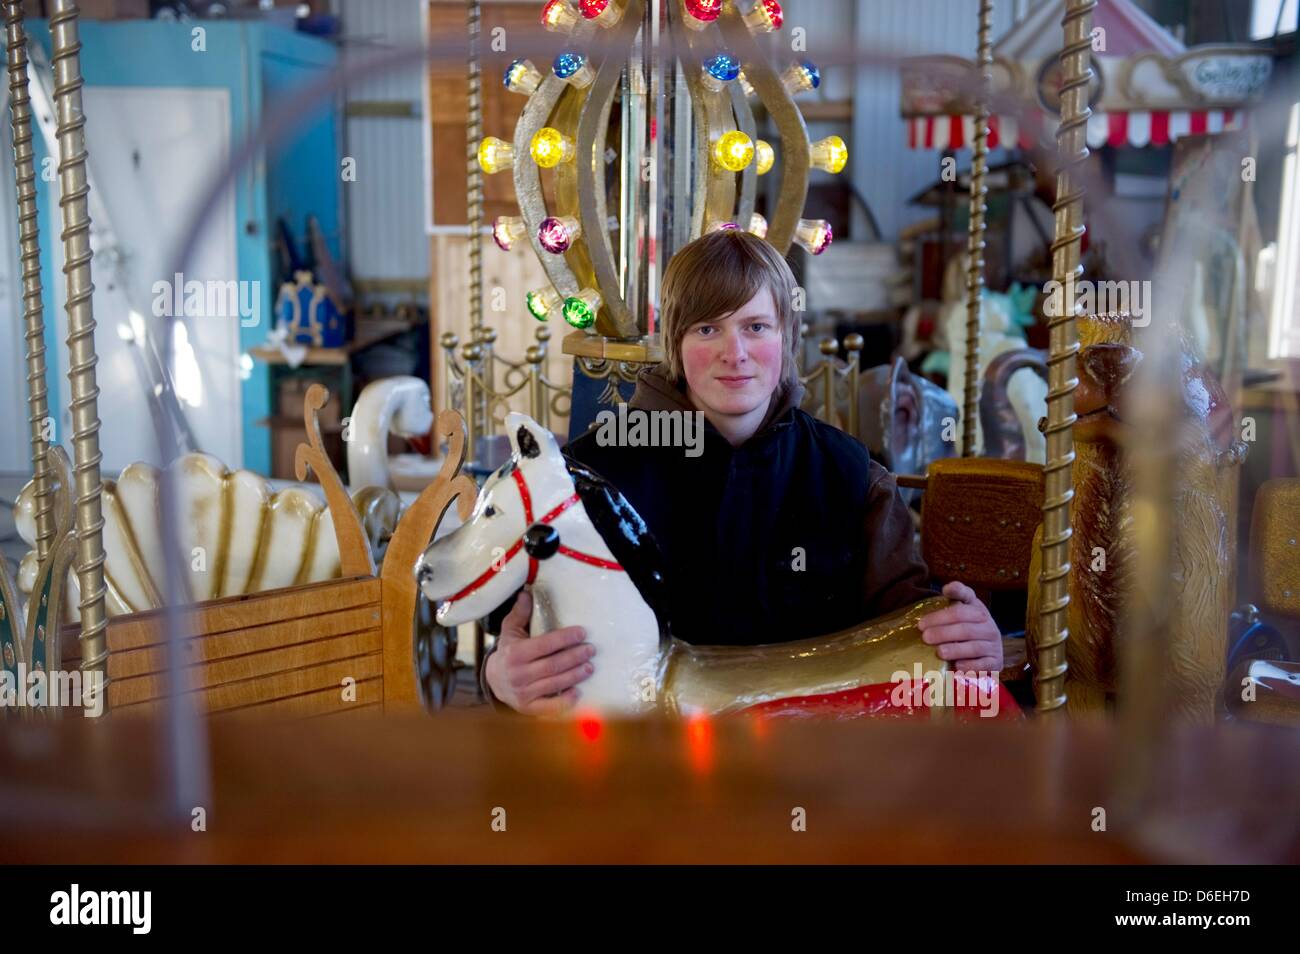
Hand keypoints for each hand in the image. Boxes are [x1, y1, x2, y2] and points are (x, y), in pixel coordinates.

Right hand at [483, 589, 595, 714]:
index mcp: (516, 653)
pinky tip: (578, 692)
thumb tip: (527, 592)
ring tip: (590, 667)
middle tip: (591, 649)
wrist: (494, 681)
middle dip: (575, 656)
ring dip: (575, 675)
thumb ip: (520, 613)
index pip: (545, 644)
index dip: (565, 638)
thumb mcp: (510, 631)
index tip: (582, 632)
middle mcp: (519, 674)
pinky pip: (549, 707)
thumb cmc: (509, 652)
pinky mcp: (528, 707)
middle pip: (554, 665)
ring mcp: (523, 692)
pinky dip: (565, 701)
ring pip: (555, 683)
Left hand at [917, 581, 1002, 673]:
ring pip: (974, 646)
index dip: (956, 591)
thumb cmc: (965, 631)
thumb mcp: (958, 615)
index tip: (945, 591)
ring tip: (939, 652)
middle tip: (925, 636)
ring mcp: (993, 644)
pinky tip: (957, 666)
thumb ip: (947, 606)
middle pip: (965, 626)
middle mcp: (987, 624)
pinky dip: (970, 666)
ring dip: (955, 649)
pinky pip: (983, 664)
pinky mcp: (995, 662)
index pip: (967, 596)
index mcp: (976, 608)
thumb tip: (939, 596)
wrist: (988, 653)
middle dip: (943, 631)